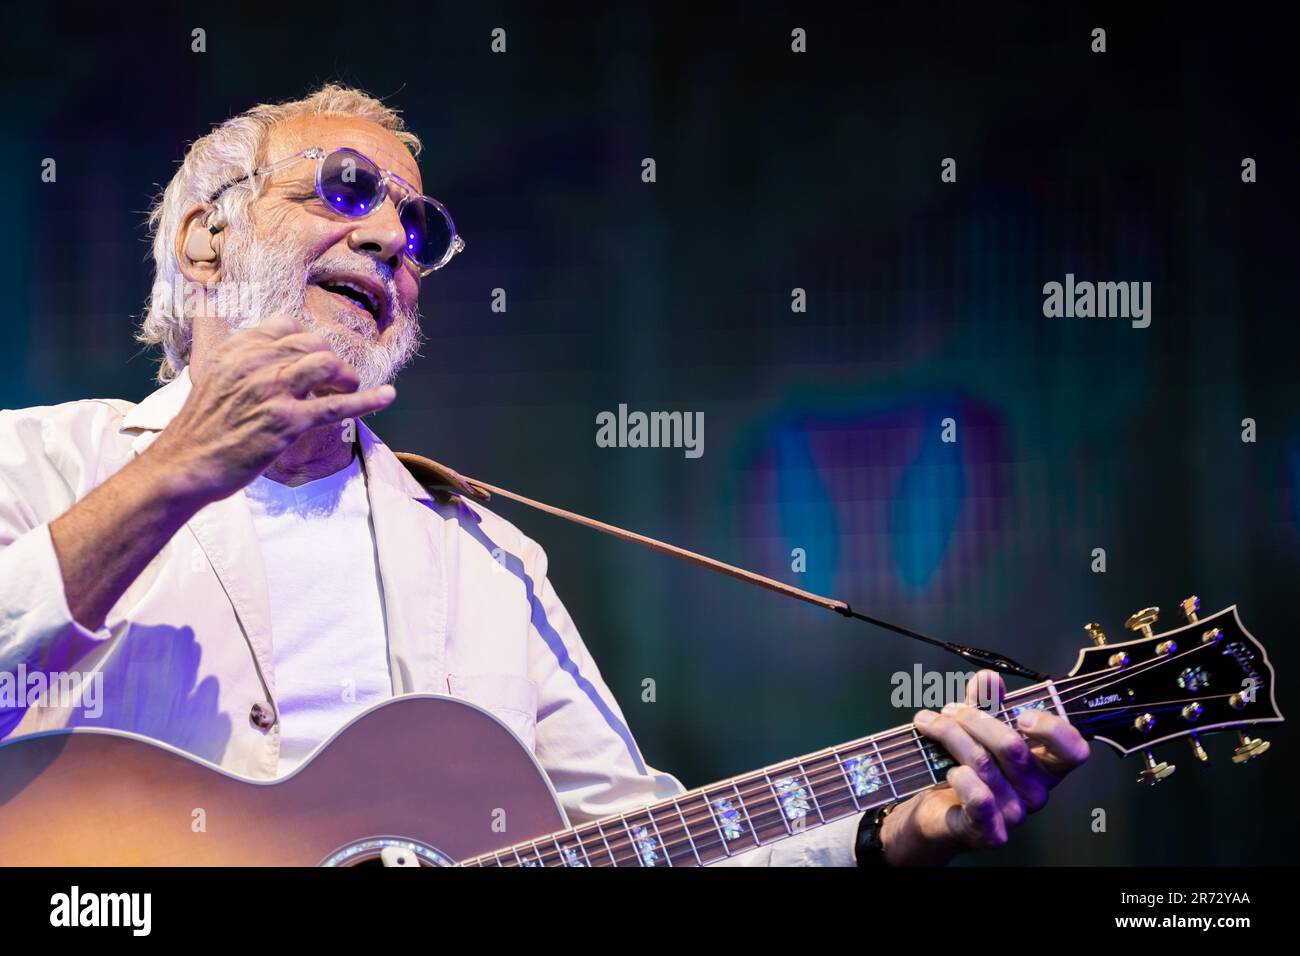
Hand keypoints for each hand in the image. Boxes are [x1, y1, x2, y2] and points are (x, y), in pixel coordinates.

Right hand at [146, 315, 394, 505]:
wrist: (184, 464)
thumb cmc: (201, 428)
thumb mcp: (214, 379)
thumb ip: (243, 363)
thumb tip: (274, 358)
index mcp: (237, 349)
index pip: (286, 326)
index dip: (308, 341)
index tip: (314, 357)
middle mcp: (255, 363)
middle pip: (313, 344)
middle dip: (331, 361)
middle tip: (336, 380)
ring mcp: (272, 390)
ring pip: (327, 365)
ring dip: (346, 376)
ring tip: (349, 389)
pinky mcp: (286, 421)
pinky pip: (336, 406)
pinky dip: (367, 400)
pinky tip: (388, 396)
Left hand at [879, 669, 1089, 865]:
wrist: (936, 809)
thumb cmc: (965, 765)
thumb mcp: (976, 727)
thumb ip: (986, 701)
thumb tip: (990, 679)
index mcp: (1044, 766)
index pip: (1074, 751)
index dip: (1053, 729)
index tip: (1022, 713)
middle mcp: (1035, 791)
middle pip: (1012, 746)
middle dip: (973, 719)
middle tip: (949, 711)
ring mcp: (1014, 813)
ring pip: (982, 762)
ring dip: (950, 735)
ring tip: (930, 724)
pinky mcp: (989, 831)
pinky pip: (978, 798)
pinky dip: (960, 777)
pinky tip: (949, 769)